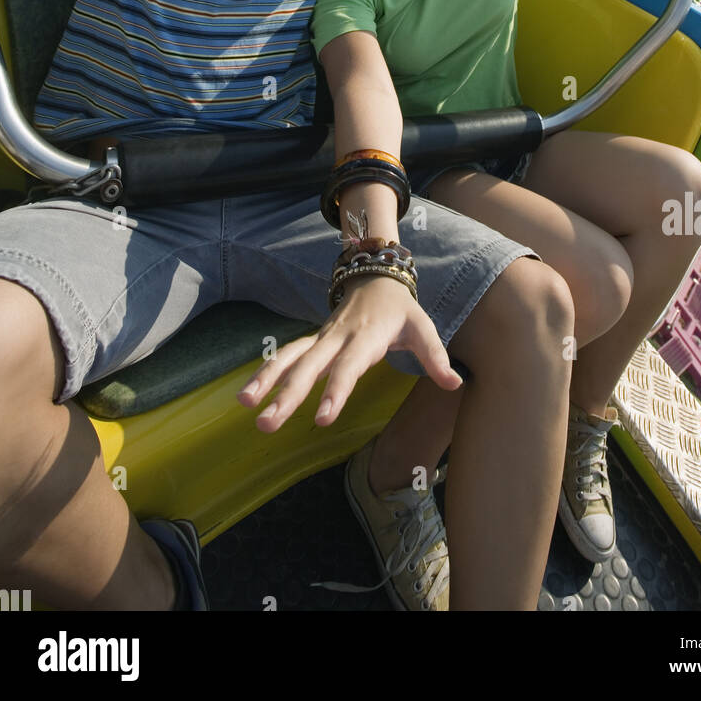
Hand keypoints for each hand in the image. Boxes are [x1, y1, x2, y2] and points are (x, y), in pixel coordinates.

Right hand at [237, 275, 462, 431]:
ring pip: (289, 358)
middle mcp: (337, 338)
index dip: (334, 392)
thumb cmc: (401, 310)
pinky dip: (264, 373)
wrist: (377, 276)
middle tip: (266, 424)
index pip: (348, 369)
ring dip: (266, 380)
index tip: (320, 419)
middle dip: (286, 396)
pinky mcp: (312, 342)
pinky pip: (284, 356)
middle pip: (309, 368)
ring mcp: (321, 339)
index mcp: (365, 338)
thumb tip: (455, 383)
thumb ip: (436, 356)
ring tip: (245, 406)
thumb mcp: (423, 328)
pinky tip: (246, 396)